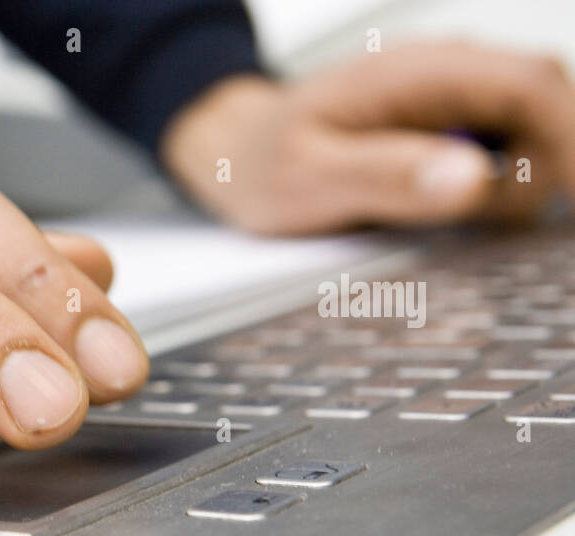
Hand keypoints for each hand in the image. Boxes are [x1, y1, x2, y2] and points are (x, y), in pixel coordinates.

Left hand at [161, 42, 574, 233]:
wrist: (234, 151)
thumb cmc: (264, 164)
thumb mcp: (311, 180)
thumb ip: (388, 178)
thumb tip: (472, 179)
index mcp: (418, 72)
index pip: (531, 88)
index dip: (566, 144)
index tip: (566, 205)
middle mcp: (446, 70)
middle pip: (544, 103)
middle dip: (547, 165)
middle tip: (501, 226)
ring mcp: (450, 92)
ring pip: (529, 125)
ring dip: (521, 176)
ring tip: (461, 219)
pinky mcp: (446, 120)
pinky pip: (501, 142)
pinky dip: (501, 178)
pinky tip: (458, 207)